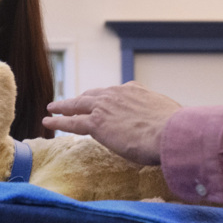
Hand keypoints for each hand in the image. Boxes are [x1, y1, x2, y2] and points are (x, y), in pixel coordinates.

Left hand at [42, 83, 179, 165]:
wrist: (171, 133)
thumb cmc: (175, 129)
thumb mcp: (167, 114)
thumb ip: (158, 117)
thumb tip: (165, 126)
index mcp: (134, 90)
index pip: (114, 93)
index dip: (105, 99)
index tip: (101, 102)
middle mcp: (117, 94)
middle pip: (92, 95)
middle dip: (81, 99)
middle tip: (70, 102)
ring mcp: (104, 107)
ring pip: (77, 105)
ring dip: (63, 107)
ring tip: (52, 108)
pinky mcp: (96, 123)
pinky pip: (72, 122)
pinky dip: (58, 121)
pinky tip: (47, 122)